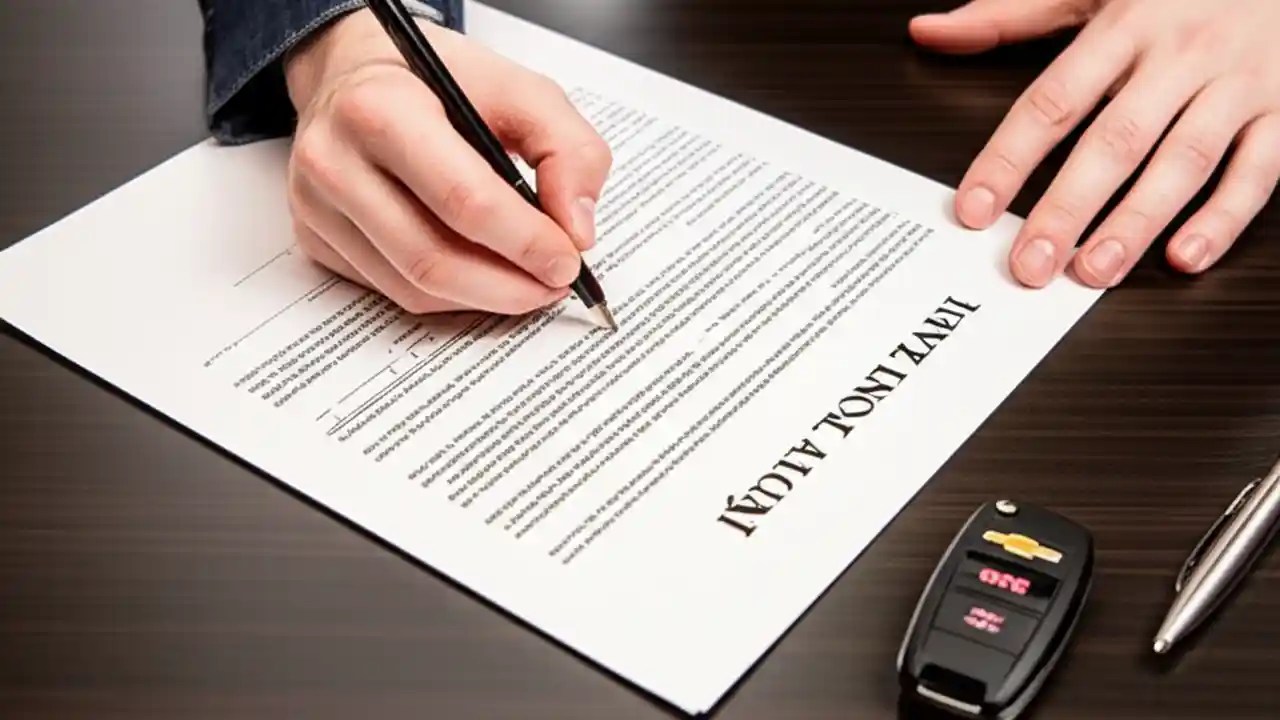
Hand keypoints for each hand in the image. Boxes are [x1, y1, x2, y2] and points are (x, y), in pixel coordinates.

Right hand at [283, 10, 610, 313]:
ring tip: (528, 284)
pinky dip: (449, 297)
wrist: (354, 73)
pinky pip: (392, 292)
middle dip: (509, 286)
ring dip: (484, 299)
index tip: (568, 261)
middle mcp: (334, 160)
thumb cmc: (436, 80)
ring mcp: (316, 207)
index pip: (462, 199)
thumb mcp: (518, 88)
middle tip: (555, 285)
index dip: (525, 242)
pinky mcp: (315, 239)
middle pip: (432, 258)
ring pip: (413, 288)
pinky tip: (482, 276)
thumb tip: (576, 231)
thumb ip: (568, 149)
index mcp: (381, 108)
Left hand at [909, 0, 1279, 287]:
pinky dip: (1224, 218)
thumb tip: (932, 31)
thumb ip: (1012, 13)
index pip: (1054, 100)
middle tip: (1031, 263)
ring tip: (1093, 272)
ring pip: (1184, 161)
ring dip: (1136, 223)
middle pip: (1116, 140)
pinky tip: (1184, 255)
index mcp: (1127, 23)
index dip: (1009, 158)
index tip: (974, 207)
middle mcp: (1182, 55)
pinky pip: (1258, 170)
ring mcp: (1238, 83)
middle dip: (1068, 207)